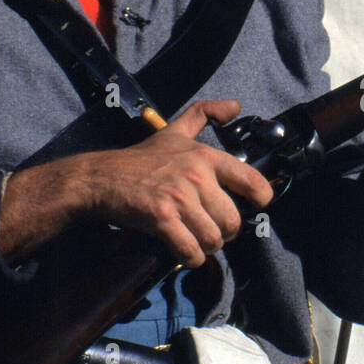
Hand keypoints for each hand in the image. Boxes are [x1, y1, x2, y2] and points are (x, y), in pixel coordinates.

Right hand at [0, 99, 273, 266]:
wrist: (101, 178)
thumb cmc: (141, 158)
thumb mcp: (175, 131)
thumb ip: (205, 114)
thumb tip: (235, 105)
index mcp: (205, 157)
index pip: (251, 180)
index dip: (262, 198)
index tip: (257, 205)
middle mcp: (196, 176)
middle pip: (232, 220)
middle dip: (225, 232)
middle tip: (211, 230)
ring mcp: (179, 197)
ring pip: (214, 238)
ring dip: (207, 247)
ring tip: (196, 241)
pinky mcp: (162, 218)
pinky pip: (191, 250)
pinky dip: (191, 258)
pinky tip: (186, 253)